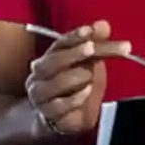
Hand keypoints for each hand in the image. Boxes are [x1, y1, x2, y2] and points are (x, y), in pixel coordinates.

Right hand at [25, 20, 130, 136]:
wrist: (62, 119)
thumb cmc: (77, 86)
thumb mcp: (90, 64)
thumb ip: (97, 45)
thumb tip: (103, 24)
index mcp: (51, 57)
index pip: (61, 43)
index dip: (74, 36)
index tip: (91, 30)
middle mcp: (40, 74)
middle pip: (54, 60)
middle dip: (75, 53)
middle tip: (93, 48)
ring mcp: (40, 94)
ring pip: (55, 82)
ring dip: (76, 77)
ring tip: (90, 77)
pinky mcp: (46, 114)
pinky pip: (59, 105)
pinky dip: (75, 98)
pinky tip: (86, 92)